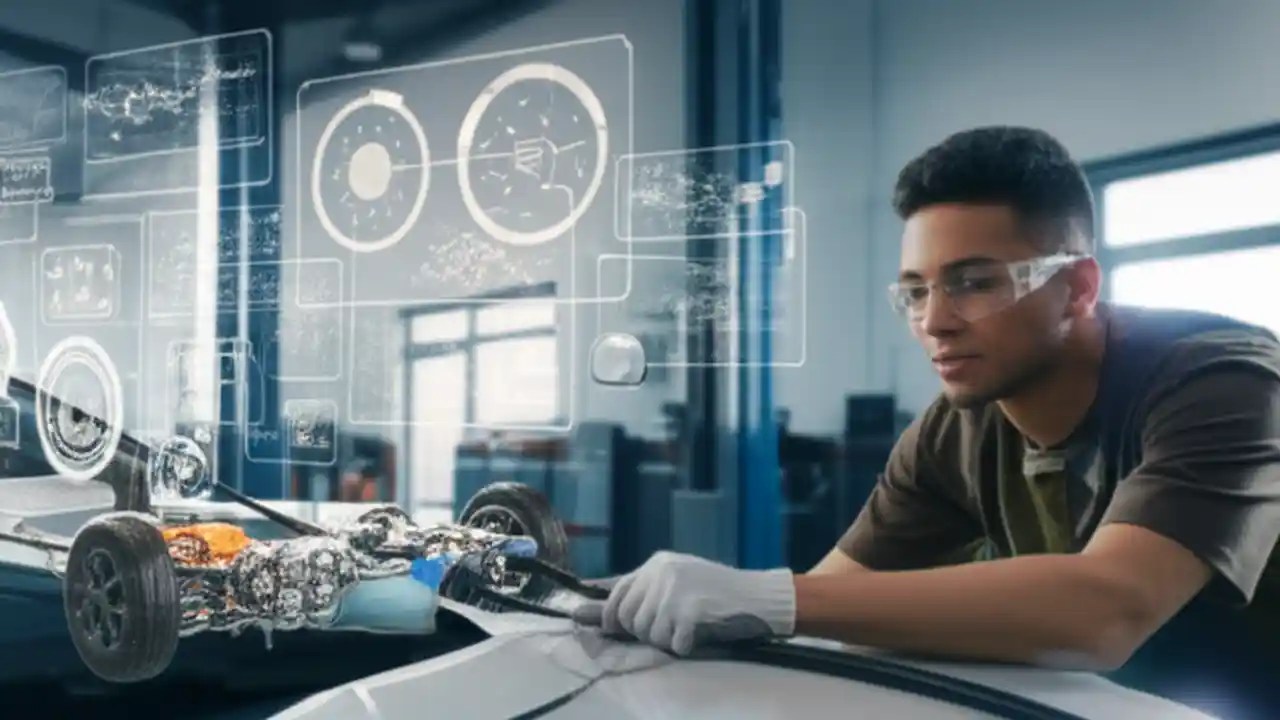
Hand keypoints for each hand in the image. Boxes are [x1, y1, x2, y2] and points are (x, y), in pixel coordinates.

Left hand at [571, 551, 795, 655]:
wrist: (759, 595)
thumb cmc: (717, 592)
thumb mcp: (678, 579)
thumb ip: (644, 592)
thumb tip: (594, 614)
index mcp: (657, 564)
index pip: (617, 594)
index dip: (611, 616)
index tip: (611, 628)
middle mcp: (662, 573)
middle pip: (629, 619)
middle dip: (645, 631)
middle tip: (670, 627)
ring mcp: (676, 592)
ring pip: (649, 635)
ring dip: (667, 640)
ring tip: (689, 627)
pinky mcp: (691, 612)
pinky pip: (674, 645)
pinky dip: (686, 646)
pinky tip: (700, 634)